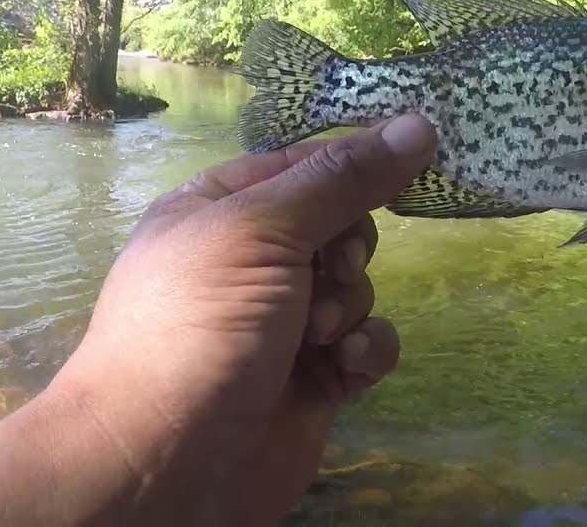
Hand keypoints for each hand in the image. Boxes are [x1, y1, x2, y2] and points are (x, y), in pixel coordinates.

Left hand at [48, 114, 436, 523]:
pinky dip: (365, 351)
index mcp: (222, 209)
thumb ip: (343, 179)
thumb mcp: (264, 231)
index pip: (307, 164)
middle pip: (343, 224)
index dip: (355, 163)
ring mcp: (285, 321)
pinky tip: (343, 366)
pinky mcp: (316, 377)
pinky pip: (367, 343)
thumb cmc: (199, 324)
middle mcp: (255, 261)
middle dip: (348, 249)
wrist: (167, 462)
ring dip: (349, 306)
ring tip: (314, 337)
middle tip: (327, 271)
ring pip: (359, 286)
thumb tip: (420, 123)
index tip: (412, 158)